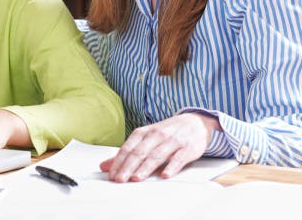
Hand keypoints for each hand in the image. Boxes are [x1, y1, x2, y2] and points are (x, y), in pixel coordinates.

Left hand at [100, 113, 218, 182]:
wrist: (195, 122)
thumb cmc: (167, 133)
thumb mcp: (146, 139)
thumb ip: (127, 153)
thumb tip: (106, 166)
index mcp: (144, 133)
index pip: (128, 148)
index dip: (118, 162)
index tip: (111, 174)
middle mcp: (157, 135)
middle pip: (140, 152)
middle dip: (128, 167)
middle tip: (120, 179)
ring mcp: (172, 141)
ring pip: (156, 155)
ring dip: (145, 168)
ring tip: (136, 178)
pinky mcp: (187, 148)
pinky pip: (178, 158)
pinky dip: (171, 167)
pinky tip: (164, 175)